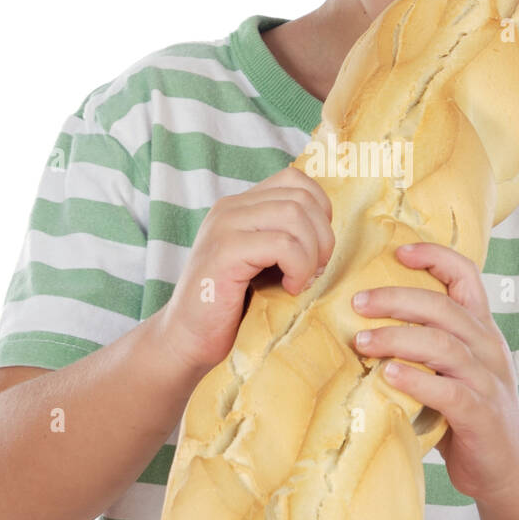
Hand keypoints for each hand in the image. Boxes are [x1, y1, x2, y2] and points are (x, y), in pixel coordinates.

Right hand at [158, 167, 334, 375]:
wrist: (188, 340)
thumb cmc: (233, 308)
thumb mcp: (264, 263)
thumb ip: (285, 237)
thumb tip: (329, 229)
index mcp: (241, 206)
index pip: (295, 179)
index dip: (320, 209)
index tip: (318, 248)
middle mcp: (230, 208)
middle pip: (300, 197)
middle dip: (322, 236)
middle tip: (315, 271)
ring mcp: (224, 227)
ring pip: (294, 215)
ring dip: (311, 253)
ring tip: (301, 280)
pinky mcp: (224, 252)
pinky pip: (283, 244)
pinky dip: (298, 267)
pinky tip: (289, 288)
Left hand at [351, 241, 518, 501]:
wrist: (510, 469)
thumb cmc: (468, 415)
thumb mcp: (454, 370)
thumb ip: (426, 346)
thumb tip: (364, 325)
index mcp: (481, 330)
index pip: (466, 276)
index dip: (435, 257)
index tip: (398, 252)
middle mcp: (487, 347)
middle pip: (444, 307)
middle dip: (397, 299)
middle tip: (358, 302)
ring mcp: (487, 381)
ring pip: (443, 345)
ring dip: (397, 339)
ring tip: (361, 342)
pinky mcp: (480, 415)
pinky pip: (448, 391)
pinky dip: (416, 380)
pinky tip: (388, 376)